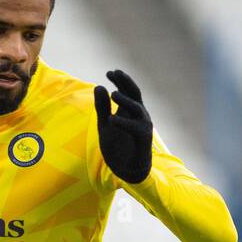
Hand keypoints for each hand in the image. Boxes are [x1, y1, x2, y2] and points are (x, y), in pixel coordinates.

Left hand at [93, 69, 152, 183]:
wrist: (126, 169)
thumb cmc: (117, 145)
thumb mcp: (105, 124)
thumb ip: (102, 107)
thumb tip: (99, 86)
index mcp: (130, 110)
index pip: (127, 91)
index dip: (120, 80)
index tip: (109, 72)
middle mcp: (139, 115)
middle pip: (135, 94)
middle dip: (126, 83)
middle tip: (114, 73)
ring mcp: (143, 126)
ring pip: (137, 108)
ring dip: (126, 101)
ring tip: (113, 94)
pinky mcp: (143, 139)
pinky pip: (135, 128)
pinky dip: (123, 123)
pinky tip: (111, 119)